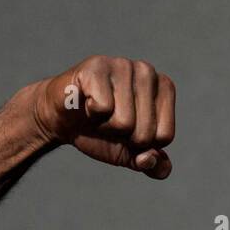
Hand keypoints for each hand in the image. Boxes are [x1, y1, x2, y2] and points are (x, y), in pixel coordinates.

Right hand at [32, 56, 174, 177]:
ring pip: (125, 122)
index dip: (142, 144)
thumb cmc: (102, 133)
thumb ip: (152, 164)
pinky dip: (92, 113)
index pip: (165, 136)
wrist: (64, 122)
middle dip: (124, 136)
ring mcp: (123, 65)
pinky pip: (103, 108)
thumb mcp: (131, 154)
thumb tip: (152, 160)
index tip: (128, 130)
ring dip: (106, 125)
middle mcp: (148, 72)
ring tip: (99, 112)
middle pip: (146, 132)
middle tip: (109, 120)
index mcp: (165, 88)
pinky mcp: (97, 66)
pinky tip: (87, 101)